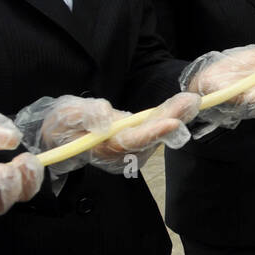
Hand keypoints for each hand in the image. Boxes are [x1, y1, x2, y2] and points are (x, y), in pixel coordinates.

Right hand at [16, 92, 200, 177]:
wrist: (64, 131)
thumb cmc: (63, 123)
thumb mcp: (67, 115)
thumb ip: (87, 114)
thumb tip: (107, 117)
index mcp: (104, 148)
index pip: (131, 142)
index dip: (152, 132)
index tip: (173, 122)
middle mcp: (122, 153)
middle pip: (151, 137)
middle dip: (173, 119)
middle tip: (191, 102)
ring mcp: (132, 149)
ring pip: (158, 132)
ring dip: (176, 116)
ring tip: (191, 101)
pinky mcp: (138, 141)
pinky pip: (158, 129)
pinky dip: (171, 116)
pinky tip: (183, 105)